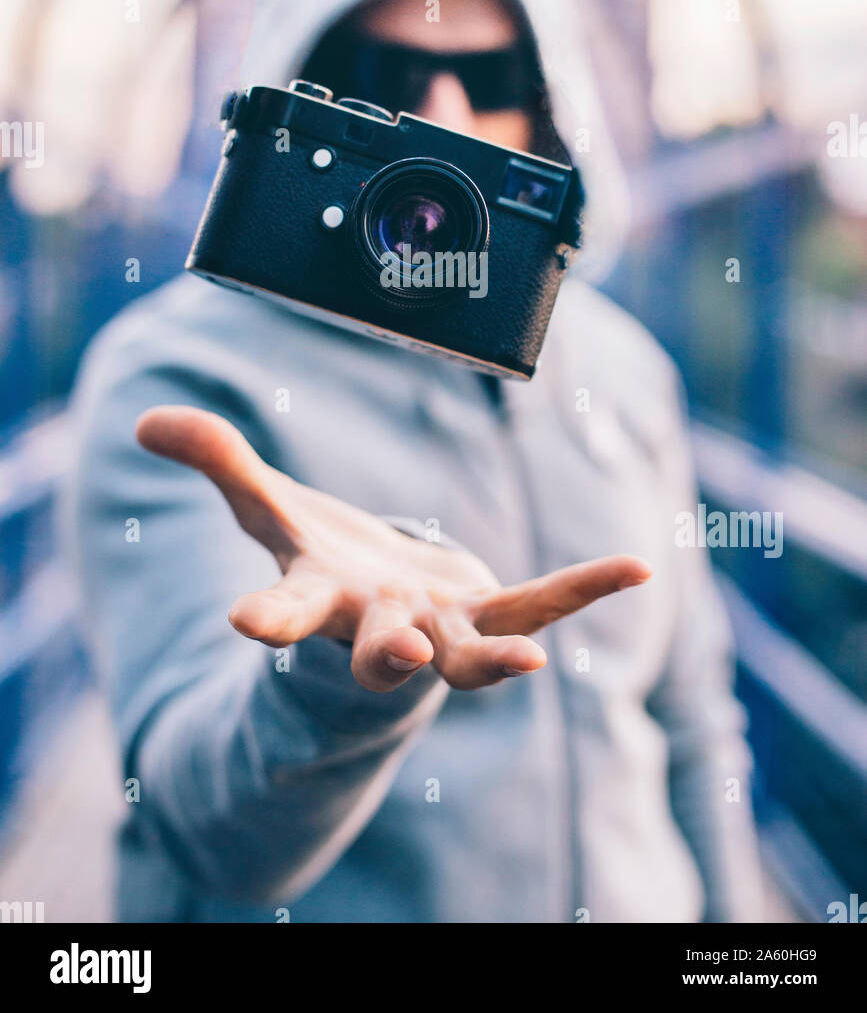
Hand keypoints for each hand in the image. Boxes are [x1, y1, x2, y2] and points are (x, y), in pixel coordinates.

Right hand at [136, 406, 650, 692]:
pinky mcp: (488, 618)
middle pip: (381, 650)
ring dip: (491, 659)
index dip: (267, 620)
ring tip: (529, 665)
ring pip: (465, 654)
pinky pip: (539, 603)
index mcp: (320, 599)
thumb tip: (145, 422)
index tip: (242, 625)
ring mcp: (438, 632)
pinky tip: (636, 568)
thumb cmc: (319, 564)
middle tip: (403, 654)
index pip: (284, 613)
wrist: (375, 613)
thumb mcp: (268, 507)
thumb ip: (217, 462)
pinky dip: (583, 589)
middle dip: (388, 655)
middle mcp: (378, 628)